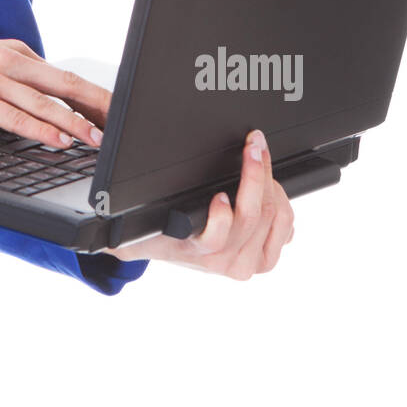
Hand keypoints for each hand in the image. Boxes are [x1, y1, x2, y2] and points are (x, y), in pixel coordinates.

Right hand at [0, 31, 108, 148]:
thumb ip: (7, 75)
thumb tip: (31, 95)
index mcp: (12, 53)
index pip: (59, 75)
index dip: (89, 94)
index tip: (112, 108)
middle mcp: (9, 62)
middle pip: (63, 84)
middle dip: (97, 103)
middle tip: (123, 119)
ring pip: (45, 103)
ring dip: (77, 122)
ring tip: (100, 138)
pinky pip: (17, 118)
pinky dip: (42, 130)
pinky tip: (60, 140)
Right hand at [101, 129, 294, 278]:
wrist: (159, 247)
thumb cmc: (155, 222)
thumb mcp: (150, 206)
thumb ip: (151, 189)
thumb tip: (120, 165)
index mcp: (194, 250)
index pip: (217, 236)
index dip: (222, 214)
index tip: (219, 193)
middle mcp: (223, 263)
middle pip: (254, 216)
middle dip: (256, 172)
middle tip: (253, 142)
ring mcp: (247, 263)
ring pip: (275, 218)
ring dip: (271, 183)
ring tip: (258, 159)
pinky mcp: (264, 259)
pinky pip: (286, 228)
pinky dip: (283, 203)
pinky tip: (269, 186)